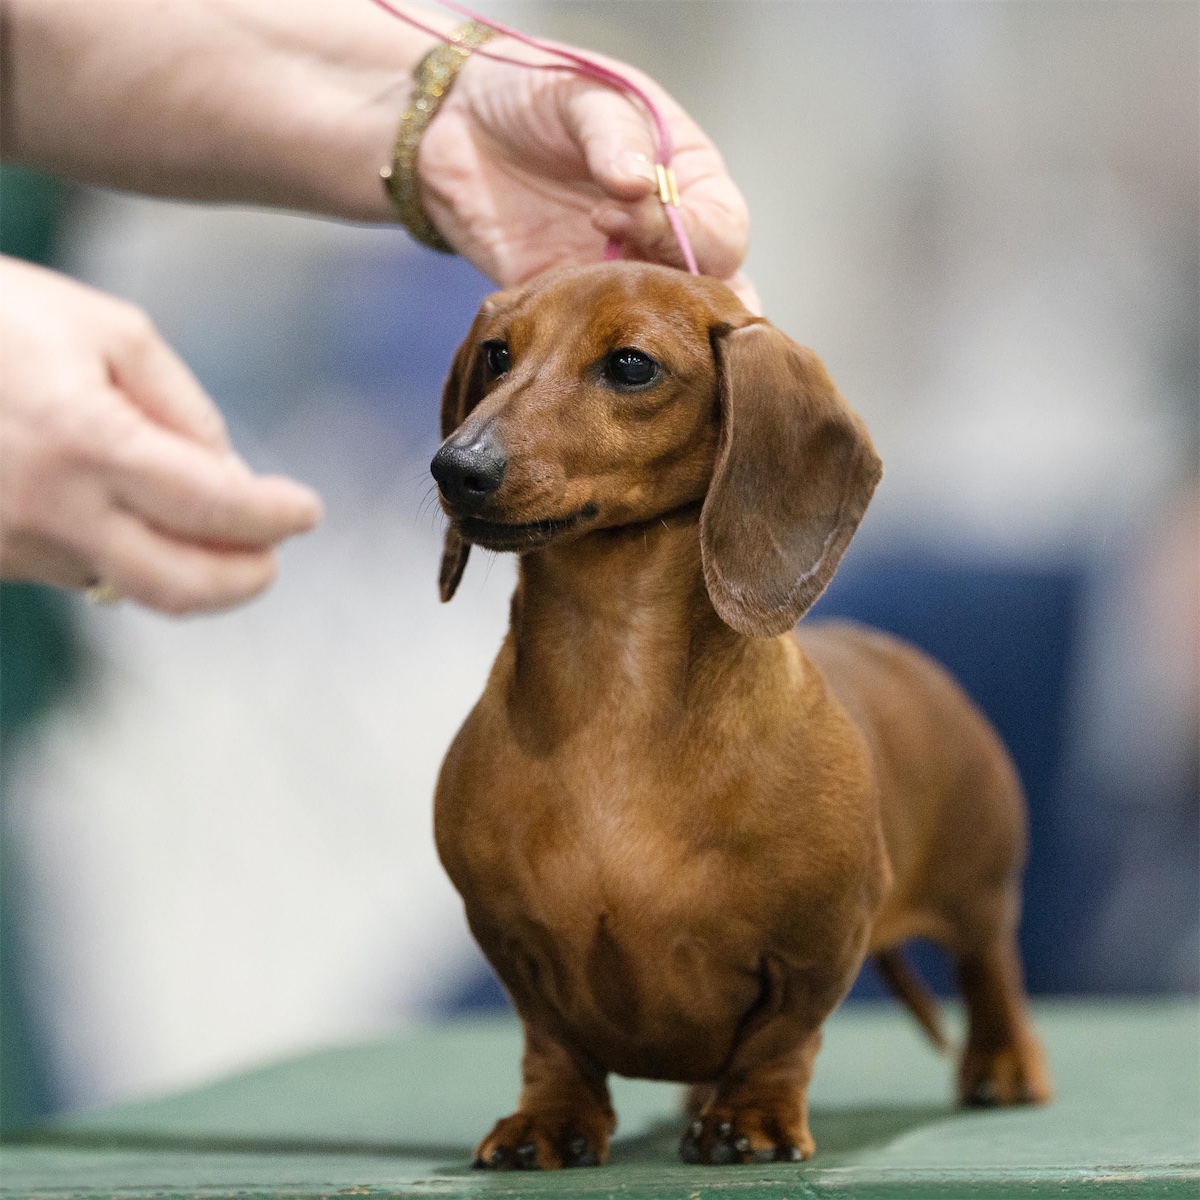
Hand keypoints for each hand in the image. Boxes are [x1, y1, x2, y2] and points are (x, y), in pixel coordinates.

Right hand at [0, 257, 321, 613]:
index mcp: (86, 441)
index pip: (214, 507)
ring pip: (128, 581)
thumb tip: (230, 478)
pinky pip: (77, 568)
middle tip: (271, 558)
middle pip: (177, 586)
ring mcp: (10, 545)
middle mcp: (47, 509)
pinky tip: (118, 506)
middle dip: (242, 580)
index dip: (274, 517)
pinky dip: (119, 548)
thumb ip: (182, 407)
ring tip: (195, 515)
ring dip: (181, 561)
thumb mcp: (107, 330)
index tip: (306, 512)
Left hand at [420, 40, 759, 311]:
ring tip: (583, 300)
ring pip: (658, 328)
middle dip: (678, 303)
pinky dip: (586, 346)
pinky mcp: (574, 308)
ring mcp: (622, 278)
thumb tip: (639, 184)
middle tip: (620, 282)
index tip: (618, 212)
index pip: (723, 234)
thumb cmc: (532, 93)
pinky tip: (555, 322)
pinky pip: (595, 342)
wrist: (454, 126)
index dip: (687, 237)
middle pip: (706, 295)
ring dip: (632, 328)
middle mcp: (666, 239)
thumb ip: (614, 134)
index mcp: (690, 182)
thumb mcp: (580, 95)